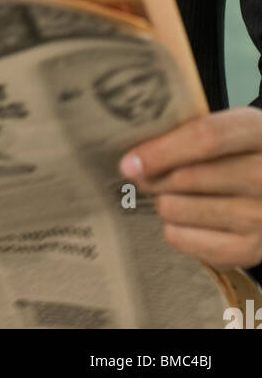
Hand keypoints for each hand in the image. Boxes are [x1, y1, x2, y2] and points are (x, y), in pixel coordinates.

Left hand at [119, 106, 261, 270]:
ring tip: (172, 195)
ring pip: (178, 209)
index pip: (206, 138)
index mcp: (257, 133)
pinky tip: (184, 219)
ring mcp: (261, 216)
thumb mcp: (227, 128)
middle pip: (187, 177)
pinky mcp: (251, 250)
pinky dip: (175, 230)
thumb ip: (189, 131)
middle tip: (142, 176)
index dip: (162, 150)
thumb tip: (134, 153)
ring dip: (163, 202)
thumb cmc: (238, 152)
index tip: (128, 162)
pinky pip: (186, 241)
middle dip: (152, 178)